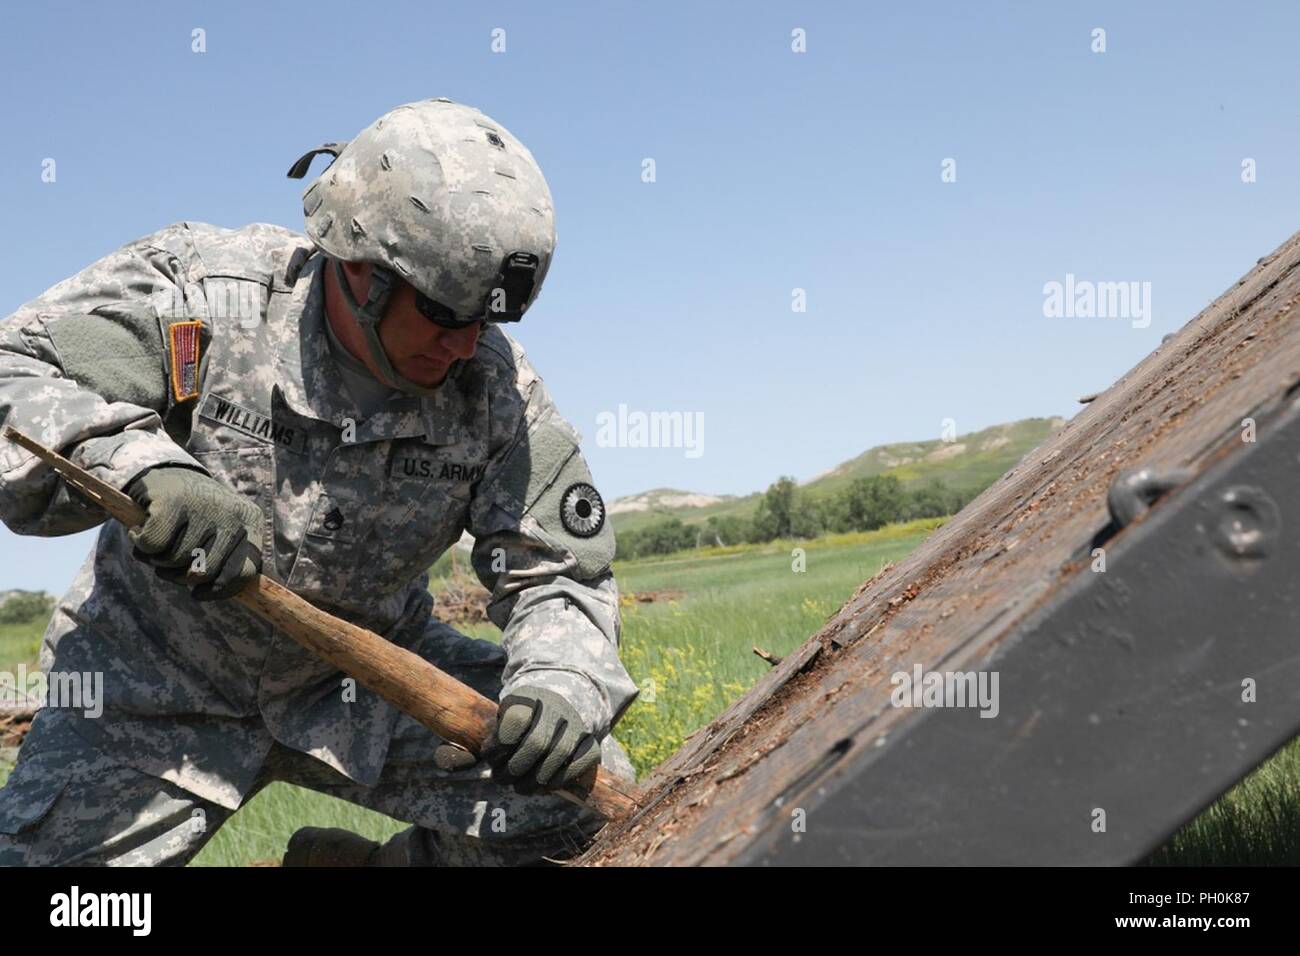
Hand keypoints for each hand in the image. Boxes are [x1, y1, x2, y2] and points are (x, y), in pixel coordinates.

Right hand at [125, 466, 263, 600]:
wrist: (165, 473)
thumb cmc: (196, 515)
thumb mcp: (221, 534)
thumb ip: (225, 563)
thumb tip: (213, 591)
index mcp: (250, 522)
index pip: (245, 572)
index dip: (219, 590)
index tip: (198, 593)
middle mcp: (231, 513)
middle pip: (203, 572)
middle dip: (179, 575)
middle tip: (170, 561)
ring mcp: (203, 505)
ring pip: (175, 560)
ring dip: (158, 560)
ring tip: (160, 541)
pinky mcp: (172, 501)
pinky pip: (152, 546)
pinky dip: (140, 544)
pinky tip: (140, 530)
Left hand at [482, 685, 600, 795]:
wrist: (558, 704)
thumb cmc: (522, 718)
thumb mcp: (504, 714)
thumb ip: (496, 734)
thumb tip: (486, 761)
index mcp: (529, 697)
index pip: (516, 720)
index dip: (499, 745)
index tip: (490, 757)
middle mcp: (556, 708)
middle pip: (536, 743)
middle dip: (514, 769)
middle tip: (502, 779)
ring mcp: (576, 725)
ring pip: (558, 756)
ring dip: (534, 781)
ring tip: (521, 787)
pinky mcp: (590, 743)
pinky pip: (580, 764)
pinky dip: (560, 779)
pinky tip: (545, 785)